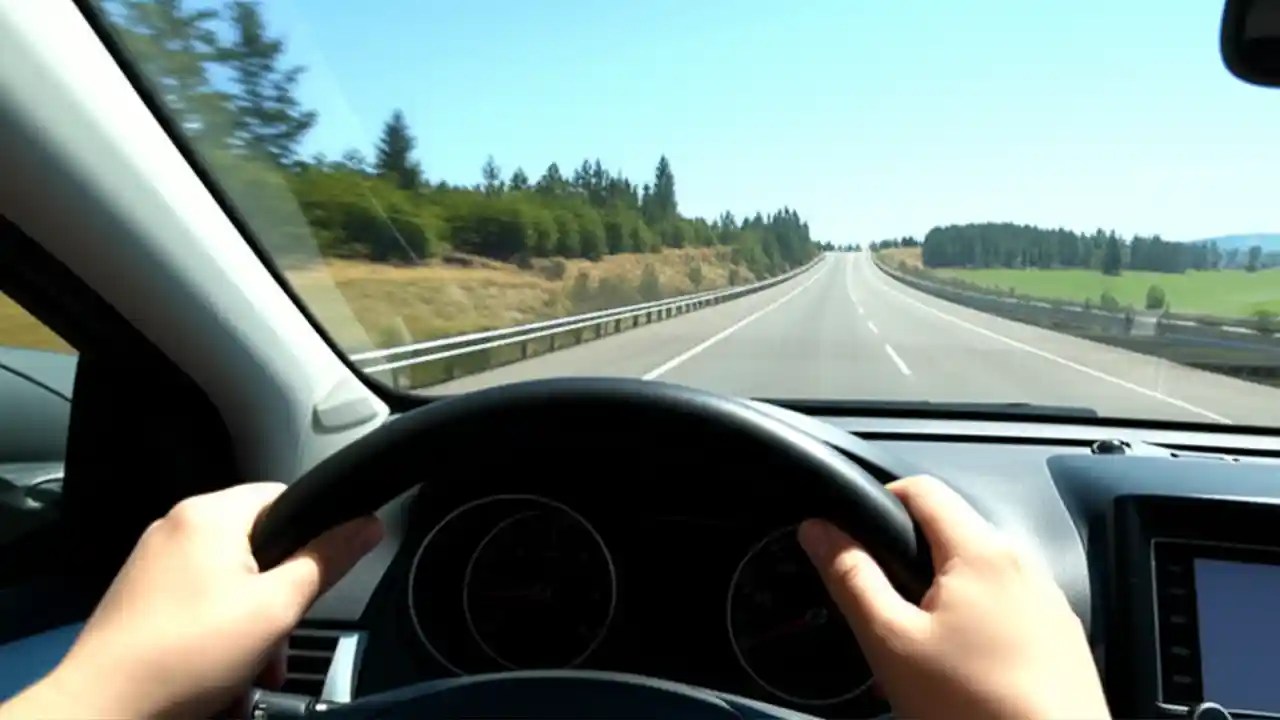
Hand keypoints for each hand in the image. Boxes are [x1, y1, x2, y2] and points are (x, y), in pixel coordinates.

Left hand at [2, 482, 382, 719]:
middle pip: (257, 546)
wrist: (102, 710)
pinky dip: (218, 633)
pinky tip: (221, 673)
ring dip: (252, 624)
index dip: (313, 534)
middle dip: (278, 598)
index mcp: (209, 514)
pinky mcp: (139, 598)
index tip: (320, 577)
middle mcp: (176, 527)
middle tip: (282, 640)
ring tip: (251, 669)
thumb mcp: (277, 608)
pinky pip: (198, 602)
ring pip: (229, 581)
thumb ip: (326, 561)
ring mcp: (152, 564)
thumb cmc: (188, 653)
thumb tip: (368, 524)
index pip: (284, 497)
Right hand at [798, 475, 1109, 719]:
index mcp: (980, 551)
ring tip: (924, 651)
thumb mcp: (892, 642)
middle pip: (950, 531)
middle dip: (910, 560)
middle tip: (886, 613)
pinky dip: (978, 622)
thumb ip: (851, 578)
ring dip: (943, 594)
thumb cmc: (972, 706)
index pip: (922, 488)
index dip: (880, 503)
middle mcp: (1022, 562)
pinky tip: (964, 668)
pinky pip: (1007, 606)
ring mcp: (1047, 598)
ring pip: (978, 572)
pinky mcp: (1060, 634)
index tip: (857, 542)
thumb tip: (818, 530)